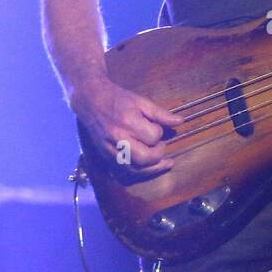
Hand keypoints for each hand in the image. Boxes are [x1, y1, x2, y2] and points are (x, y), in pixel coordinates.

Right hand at [69, 77, 184, 175]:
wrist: (91, 101)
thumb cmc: (118, 99)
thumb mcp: (141, 101)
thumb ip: (160, 114)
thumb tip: (180, 122)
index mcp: (128, 122)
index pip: (153, 137)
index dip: (159, 133)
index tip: (157, 127)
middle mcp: (118, 139)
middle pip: (144, 158)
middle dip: (158, 154)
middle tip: (161, 146)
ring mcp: (110, 150)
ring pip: (135, 169)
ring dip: (153, 169)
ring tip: (164, 162)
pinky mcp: (106, 156)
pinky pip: (124, 172)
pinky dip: (139, 172)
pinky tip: (148, 168)